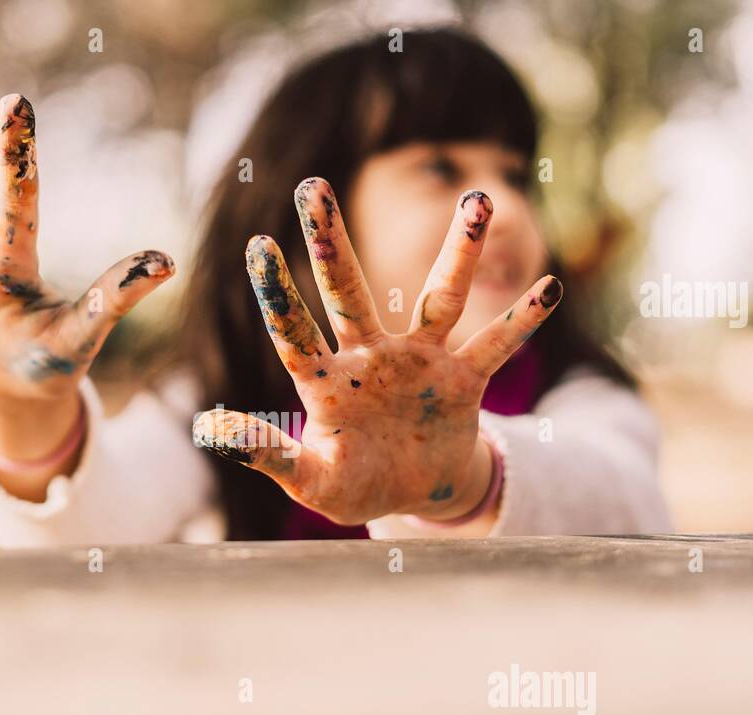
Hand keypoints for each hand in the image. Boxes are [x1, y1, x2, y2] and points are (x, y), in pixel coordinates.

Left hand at [192, 178, 561, 526]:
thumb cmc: (356, 483)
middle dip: (331, 240)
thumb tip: (203, 431)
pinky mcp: (464, 379)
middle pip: (349, 291)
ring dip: (460, 252)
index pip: (296, 332)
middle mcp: (372, 357)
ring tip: (477, 199)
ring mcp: (421, 361)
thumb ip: (267, 455)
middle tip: (310, 186)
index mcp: (328, 382)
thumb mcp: (312, 480)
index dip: (278, 294)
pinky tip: (549, 288)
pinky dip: (521, 321)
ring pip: (440, 297)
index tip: (257, 244)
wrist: (415, 490)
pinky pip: (495, 345)